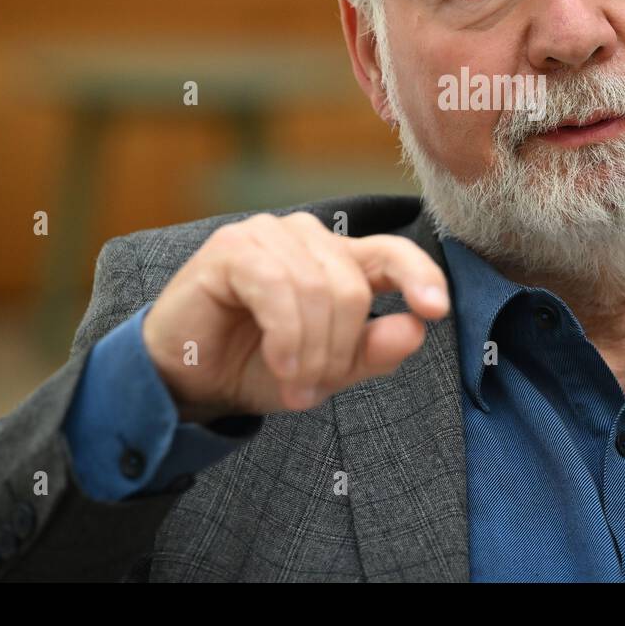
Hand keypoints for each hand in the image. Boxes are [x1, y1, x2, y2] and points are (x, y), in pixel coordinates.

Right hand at [141, 212, 449, 423]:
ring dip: (311, 350)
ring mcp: (268, 235)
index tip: (436, 310)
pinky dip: (286, 334)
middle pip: (354, 287)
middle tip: (315, 390)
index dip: (419, 275)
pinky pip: (278, 286)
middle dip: (339, 350)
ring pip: (319, 288)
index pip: (393, 254)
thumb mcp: (327, 372)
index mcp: (339, 259)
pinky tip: (279, 363)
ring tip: (294, 384)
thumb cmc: (257, 367)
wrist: (187, 380)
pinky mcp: (232, 247)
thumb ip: (373, 351)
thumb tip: (417, 328)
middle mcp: (307, 238)